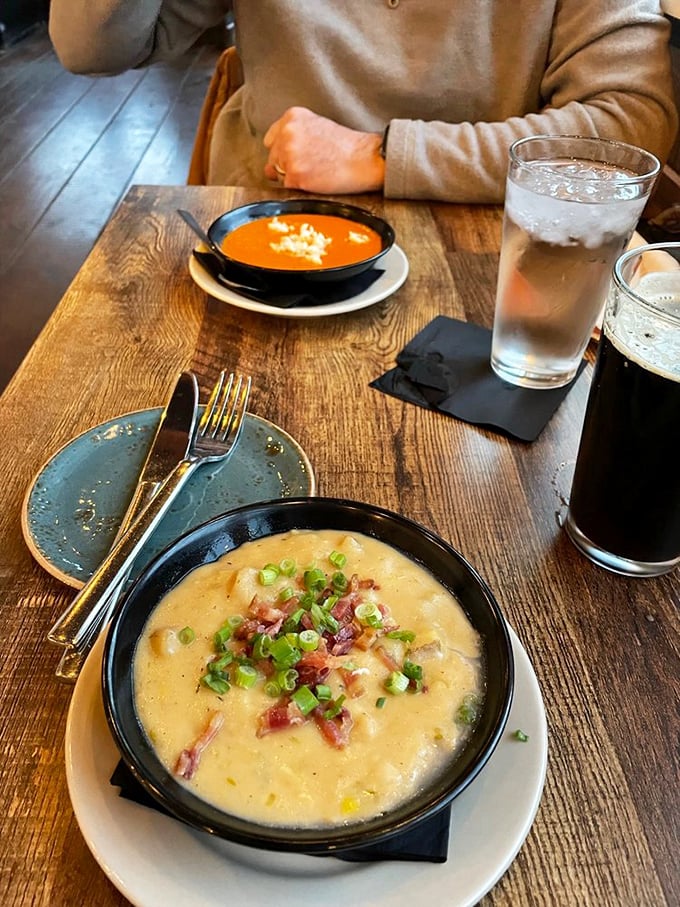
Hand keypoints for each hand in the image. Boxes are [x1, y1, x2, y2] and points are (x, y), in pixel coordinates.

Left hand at [263, 107, 384, 193]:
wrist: (364, 158)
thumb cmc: (346, 145)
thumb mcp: (316, 127)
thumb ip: (292, 138)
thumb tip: (270, 167)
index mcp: (292, 117)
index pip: (271, 140)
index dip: (283, 151)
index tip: (299, 155)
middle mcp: (287, 132)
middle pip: (273, 158)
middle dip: (288, 165)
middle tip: (313, 164)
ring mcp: (289, 154)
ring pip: (279, 173)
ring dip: (294, 177)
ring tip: (316, 170)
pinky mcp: (295, 174)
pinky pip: (288, 186)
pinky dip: (300, 187)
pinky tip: (316, 179)